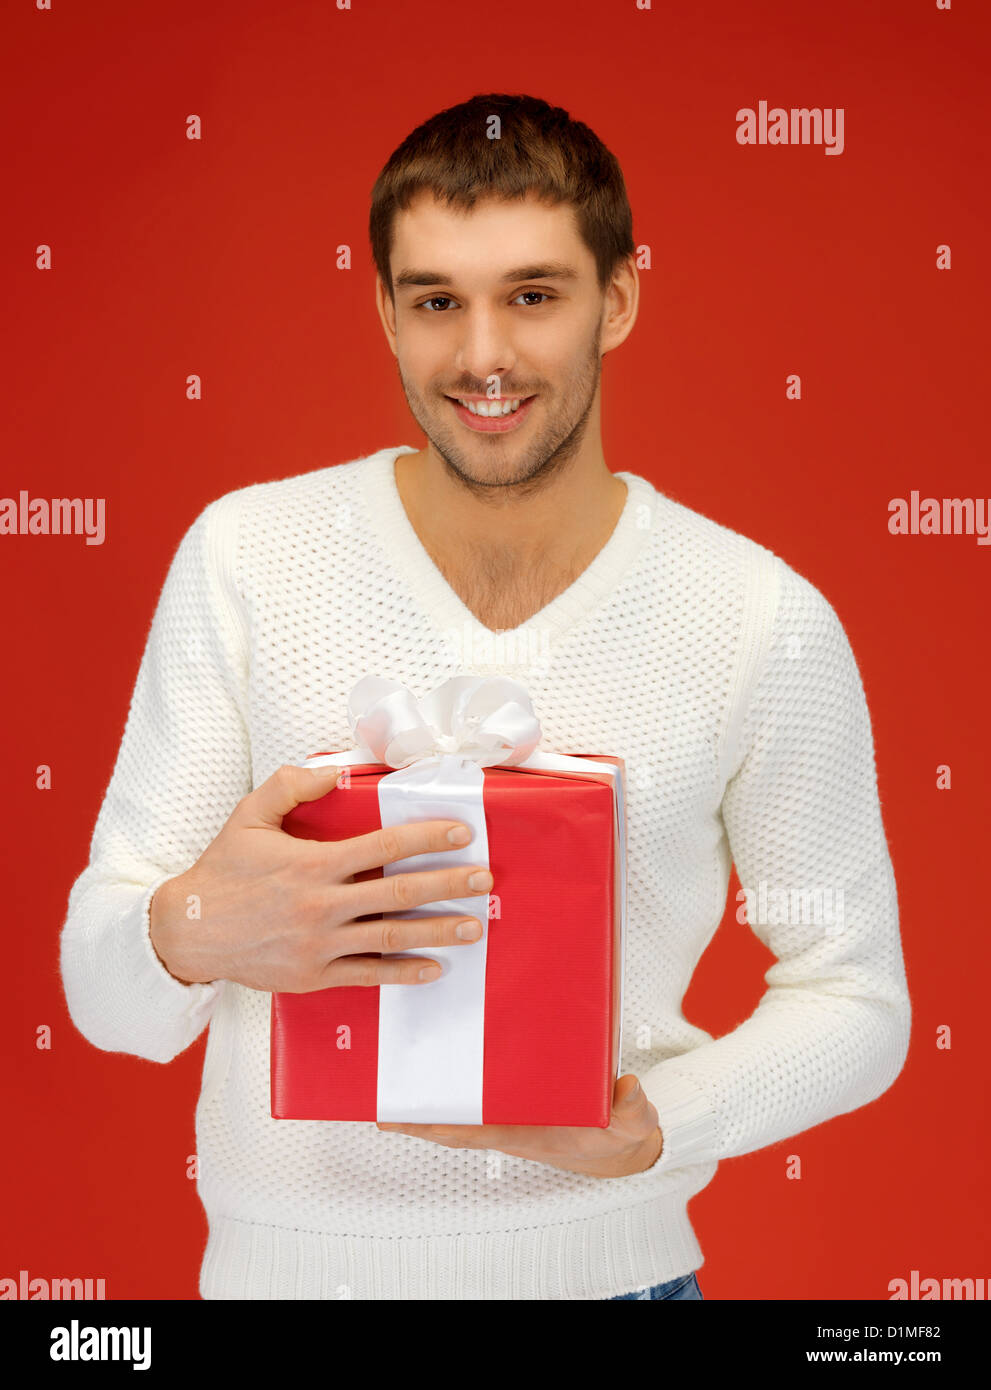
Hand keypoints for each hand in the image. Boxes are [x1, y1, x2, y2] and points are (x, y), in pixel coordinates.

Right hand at [148, 762, 493, 992]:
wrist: (187, 932)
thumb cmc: (222, 872)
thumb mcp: (249, 816)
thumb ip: (291, 786)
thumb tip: (335, 770)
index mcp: (313, 864)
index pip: (384, 845)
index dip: (427, 836)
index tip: (462, 832)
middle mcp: (321, 905)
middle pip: (399, 892)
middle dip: (448, 884)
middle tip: (484, 880)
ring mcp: (319, 944)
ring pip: (391, 937)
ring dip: (437, 931)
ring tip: (473, 927)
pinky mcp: (313, 976)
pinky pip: (367, 976)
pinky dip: (403, 974)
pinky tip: (433, 969)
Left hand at [376, 1073, 663, 1177]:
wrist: (625, 1138)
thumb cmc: (619, 1129)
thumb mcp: (632, 1121)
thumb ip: (631, 1109)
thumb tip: (625, 1090)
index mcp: (525, 1132)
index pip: (470, 1131)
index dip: (431, 1126)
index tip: (395, 1120)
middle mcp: (509, 1121)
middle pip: (451, 1119)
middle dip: (413, 1112)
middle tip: (374, 1097)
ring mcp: (511, 1111)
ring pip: (460, 1103)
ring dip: (428, 1094)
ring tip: (392, 1071)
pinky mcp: (518, 1096)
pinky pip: (478, 1090)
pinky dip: (455, 1081)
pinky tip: (439, 1058)